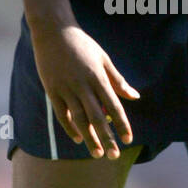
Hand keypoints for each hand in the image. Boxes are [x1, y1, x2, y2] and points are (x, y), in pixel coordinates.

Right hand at [30, 23, 139, 157]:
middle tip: (114, 156)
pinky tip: (78, 139)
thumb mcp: (103, 59)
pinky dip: (69, 128)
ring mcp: (65, 89)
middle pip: (97, 117)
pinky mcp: (52, 90)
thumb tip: (135, 97)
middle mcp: (82, 85)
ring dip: (89, 138)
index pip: (113, 106)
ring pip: (79, 119)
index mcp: (98, 77)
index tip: (128, 139)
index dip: (122, 124)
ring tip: (97, 153)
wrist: (53, 32)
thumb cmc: (82, 44)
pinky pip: (61, 114)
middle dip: (107, 138)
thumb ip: (118, 80)